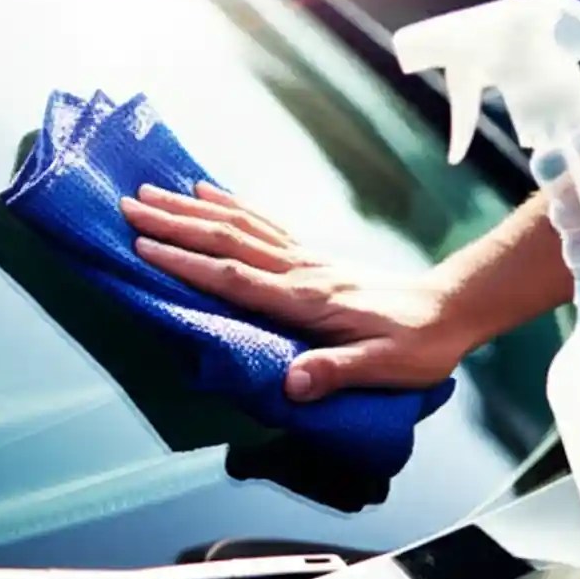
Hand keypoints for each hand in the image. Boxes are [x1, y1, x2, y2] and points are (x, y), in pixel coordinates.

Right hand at [120, 182, 475, 401]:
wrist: (451, 308)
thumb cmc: (418, 344)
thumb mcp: (385, 368)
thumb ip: (336, 372)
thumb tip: (291, 386)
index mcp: (307, 301)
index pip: (236, 278)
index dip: (188, 263)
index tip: (145, 247)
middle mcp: (300, 271)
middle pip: (226, 240)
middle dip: (174, 224)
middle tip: (128, 207)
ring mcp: (305, 258)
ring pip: (239, 225)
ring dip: (192, 209)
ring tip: (152, 192)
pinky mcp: (312, 256)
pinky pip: (262, 223)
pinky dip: (231, 205)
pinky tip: (209, 192)